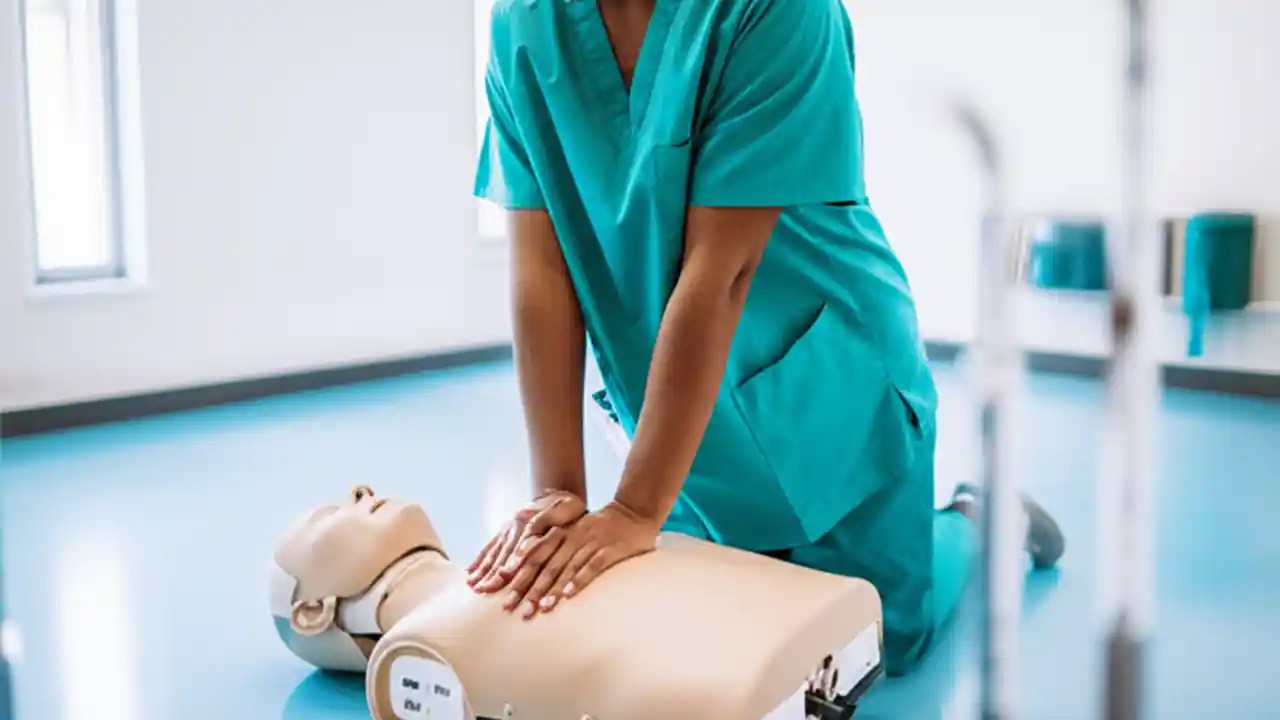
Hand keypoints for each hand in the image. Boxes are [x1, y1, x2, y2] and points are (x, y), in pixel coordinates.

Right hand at [467, 490, 585, 591]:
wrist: (559, 490)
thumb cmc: (569, 506)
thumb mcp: (568, 508)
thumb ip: (549, 519)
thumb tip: (532, 533)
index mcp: (531, 520)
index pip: (521, 547)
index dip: (513, 562)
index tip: (504, 577)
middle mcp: (516, 524)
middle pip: (504, 553)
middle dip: (493, 573)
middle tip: (482, 590)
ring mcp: (509, 527)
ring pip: (495, 552)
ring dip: (483, 570)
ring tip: (472, 585)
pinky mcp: (505, 530)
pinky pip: (491, 546)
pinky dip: (480, 559)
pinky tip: (470, 571)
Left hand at [501, 501, 659, 618]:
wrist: (633, 513)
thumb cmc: (600, 526)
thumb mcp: (574, 529)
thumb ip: (554, 544)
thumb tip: (527, 566)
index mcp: (561, 531)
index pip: (533, 554)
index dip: (516, 572)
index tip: (501, 591)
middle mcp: (572, 536)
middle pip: (544, 564)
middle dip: (527, 587)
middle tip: (513, 607)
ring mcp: (590, 542)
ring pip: (565, 567)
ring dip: (551, 589)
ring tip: (539, 607)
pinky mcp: (609, 550)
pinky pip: (591, 566)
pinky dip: (578, 580)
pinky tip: (568, 594)